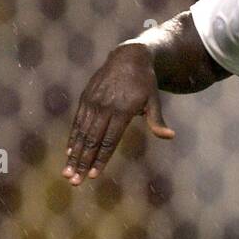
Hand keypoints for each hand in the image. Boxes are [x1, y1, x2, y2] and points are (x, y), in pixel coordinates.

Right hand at [62, 43, 174, 184]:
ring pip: (81, 133)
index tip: (94, 175)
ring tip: (68, 172)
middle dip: (83, 162)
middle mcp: (104, 107)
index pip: (109, 141)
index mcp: (122, 110)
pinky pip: (77, 122)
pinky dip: (73, 138)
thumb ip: (157, 121)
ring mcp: (93, 102)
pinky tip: (69, 153)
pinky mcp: (86, 98)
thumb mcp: (154, 100)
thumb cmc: (145, 83)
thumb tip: (170, 136)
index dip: (101, 159)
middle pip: (92, 141)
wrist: (128, 57)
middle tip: (75, 181)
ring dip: (74, 155)